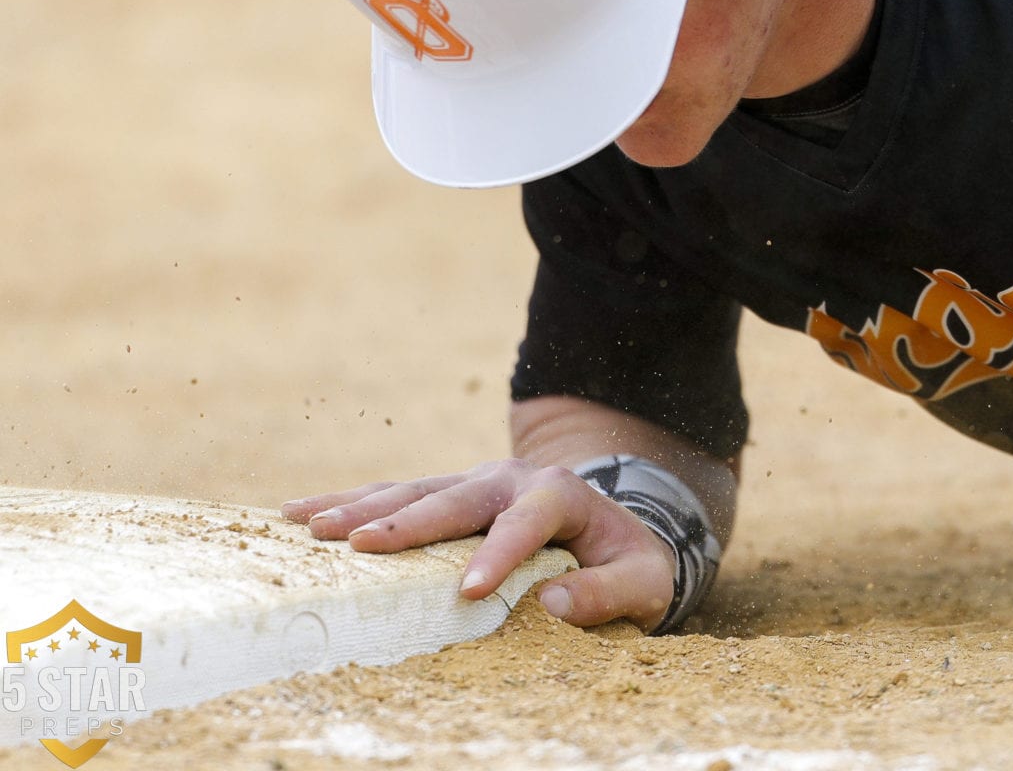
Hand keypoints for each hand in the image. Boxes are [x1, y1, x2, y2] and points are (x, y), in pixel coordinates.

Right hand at [282, 459, 674, 628]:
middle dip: (406, 523)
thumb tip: (555, 604)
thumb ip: (609, 593)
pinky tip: (299, 513)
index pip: (527, 521)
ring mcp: (475, 480)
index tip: (469, 592)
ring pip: (412, 490)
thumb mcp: (644, 581)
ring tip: (310, 526)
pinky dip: (348, 503)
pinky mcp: (448, 492)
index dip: (499, 555)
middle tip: (359, 545)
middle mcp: (511, 478)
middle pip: (455, 497)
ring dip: (360, 508)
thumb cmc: (630, 562)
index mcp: (561, 493)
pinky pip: (393, 495)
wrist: (619, 528)